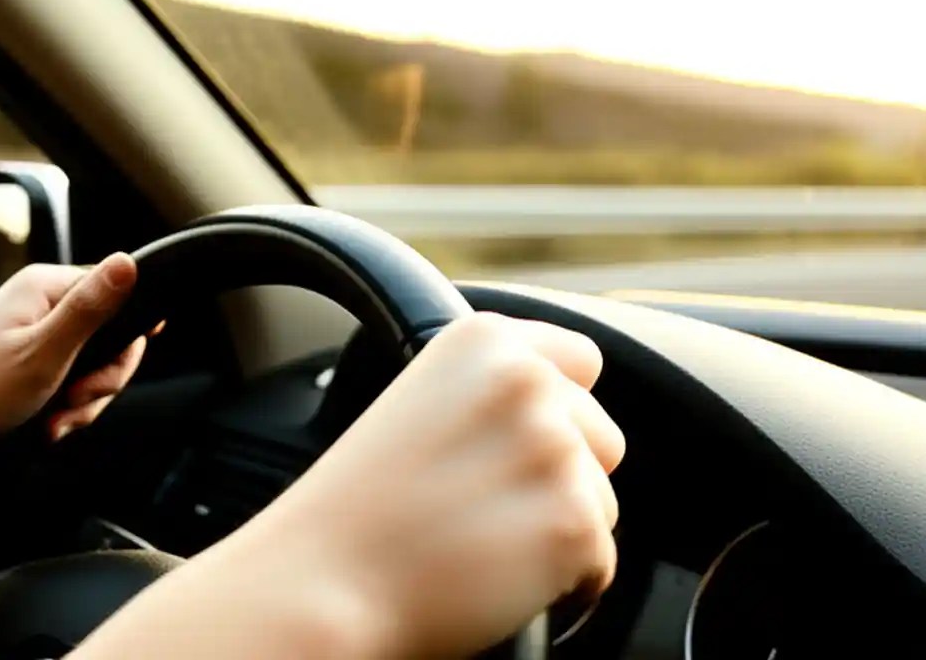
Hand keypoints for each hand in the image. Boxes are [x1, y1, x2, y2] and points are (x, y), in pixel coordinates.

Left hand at [0, 252, 149, 454]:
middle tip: (73, 404)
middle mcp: (41, 300)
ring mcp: (34, 328)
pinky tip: (48, 424)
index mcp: (46, 285)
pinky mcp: (28, 355)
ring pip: (93, 364)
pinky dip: (66, 406)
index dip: (123, 346)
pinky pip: (70, 377)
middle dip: (101, 382)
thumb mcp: (43, 353)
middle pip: (110, 336)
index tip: (99, 382)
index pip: (121, 298)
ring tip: (55, 421)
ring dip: (82, 402)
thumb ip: (90, 310)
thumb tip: (129, 262)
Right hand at [210, 312, 623, 657]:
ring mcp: (556, 450)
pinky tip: (494, 576)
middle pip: (601, 437)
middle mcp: (528, 381)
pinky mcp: (575, 523)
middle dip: (561, 476)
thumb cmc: (360, 508)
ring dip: (558, 530)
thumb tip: (564, 406)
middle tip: (481, 505)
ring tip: (479, 540)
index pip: (581, 361)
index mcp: (484, 340)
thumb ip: (491, 387)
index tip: (512, 448)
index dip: (558, 411)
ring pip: (602, 501)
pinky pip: (599, 562)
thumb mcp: (419, 403)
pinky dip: (562, 585)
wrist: (323, 583)